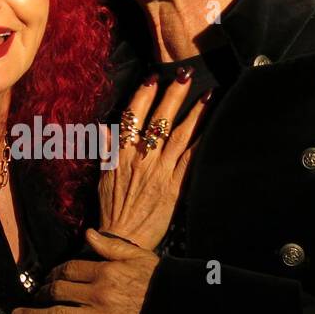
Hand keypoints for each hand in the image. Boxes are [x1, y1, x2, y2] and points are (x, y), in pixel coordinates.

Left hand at [10, 230, 157, 313]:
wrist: (176, 311)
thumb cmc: (158, 282)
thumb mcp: (137, 256)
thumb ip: (110, 246)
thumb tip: (86, 234)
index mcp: (105, 272)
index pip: (69, 269)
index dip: (54, 273)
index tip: (49, 278)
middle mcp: (97, 294)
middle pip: (58, 291)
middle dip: (41, 293)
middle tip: (34, 296)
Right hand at [98, 70, 210, 250]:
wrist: (121, 239)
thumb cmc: (111, 210)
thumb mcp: (101, 178)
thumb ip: (105, 150)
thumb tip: (104, 128)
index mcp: (122, 155)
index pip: (133, 117)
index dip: (143, 95)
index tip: (152, 78)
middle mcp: (142, 159)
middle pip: (160, 120)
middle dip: (173, 95)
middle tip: (185, 74)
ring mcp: (160, 172)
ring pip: (180, 136)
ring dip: (194, 113)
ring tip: (207, 95)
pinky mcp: (175, 187)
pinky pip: (190, 161)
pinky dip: (201, 143)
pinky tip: (213, 129)